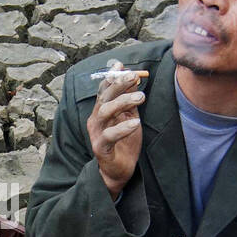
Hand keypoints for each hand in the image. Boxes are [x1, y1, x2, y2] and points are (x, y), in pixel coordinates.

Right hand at [86, 60, 145, 198]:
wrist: (119, 170)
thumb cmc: (124, 143)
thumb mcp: (129, 117)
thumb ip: (130, 100)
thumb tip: (135, 78)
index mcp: (102, 110)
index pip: (105, 89)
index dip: (112, 76)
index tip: (121, 65)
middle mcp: (96, 119)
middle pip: (104, 97)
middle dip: (119, 85)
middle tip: (135, 77)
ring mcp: (96, 133)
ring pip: (105, 112)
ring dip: (122, 102)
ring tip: (141, 98)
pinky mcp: (101, 148)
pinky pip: (109, 136)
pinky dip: (122, 128)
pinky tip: (136, 123)